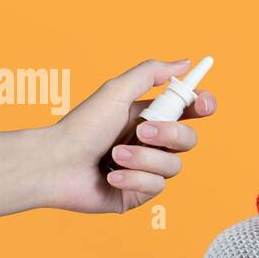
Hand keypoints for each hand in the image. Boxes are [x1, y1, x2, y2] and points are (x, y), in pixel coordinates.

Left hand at [43, 59, 217, 213]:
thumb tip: (186, 63)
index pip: (189, 111)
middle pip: (188, 140)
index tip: (202, 103)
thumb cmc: (81, 127)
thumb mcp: (116, 91)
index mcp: (149, 117)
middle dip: (168, 135)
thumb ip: (150, 74)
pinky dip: (132, 178)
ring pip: (173, 166)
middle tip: (141, 131)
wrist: (56, 164)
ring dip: (142, 158)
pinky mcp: (139, 194)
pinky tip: (110, 175)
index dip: (202, 105)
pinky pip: (156, 187)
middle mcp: (152, 144)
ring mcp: (147, 171)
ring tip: (114, 155)